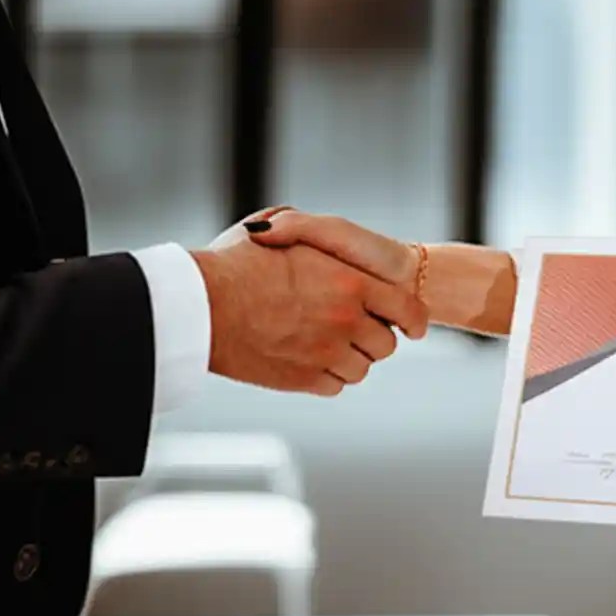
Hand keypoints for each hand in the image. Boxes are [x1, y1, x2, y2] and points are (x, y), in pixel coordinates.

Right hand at [192, 207, 428, 395]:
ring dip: (348, 360)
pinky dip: (325, 376)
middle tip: (350, 330)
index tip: (411, 327)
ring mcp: (327, 353)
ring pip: (361, 369)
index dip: (412, 320)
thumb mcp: (277, 230)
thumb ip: (307, 230)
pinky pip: (334, 386)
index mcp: (350, 282)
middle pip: (385, 345)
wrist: (203, 306)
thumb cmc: (234, 267)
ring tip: (322, 344)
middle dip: (372, 338)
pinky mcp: (304, 380)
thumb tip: (311, 232)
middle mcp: (346, 320)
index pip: (407, 310)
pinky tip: (305, 359)